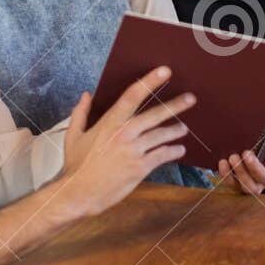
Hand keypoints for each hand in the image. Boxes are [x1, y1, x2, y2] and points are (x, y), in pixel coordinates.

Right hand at [59, 68, 194, 218]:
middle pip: (155, 115)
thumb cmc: (76, 165)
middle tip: (191, 98)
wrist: (78, 194)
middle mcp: (124, 134)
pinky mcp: (140, 168)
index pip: (132, 96)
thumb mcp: (73, 136)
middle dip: (175, 105)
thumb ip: (81, 113)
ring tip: (183, 128)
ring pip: (161, 135)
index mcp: (109, 123)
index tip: (165, 71)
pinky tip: (178, 150)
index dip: (150, 81)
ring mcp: (134, 151)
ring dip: (175, 131)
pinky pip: (162, 155)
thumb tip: (87, 94)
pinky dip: (172, 151)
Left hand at [216, 133, 264, 194]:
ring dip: (240, 172)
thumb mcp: (263, 142)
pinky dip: (227, 174)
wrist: (242, 159)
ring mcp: (254, 186)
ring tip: (233, 157)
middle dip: (255, 166)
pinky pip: (233, 185)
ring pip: (249, 186)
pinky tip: (223, 162)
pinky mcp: (239, 188)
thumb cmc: (256, 147)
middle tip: (246, 153)